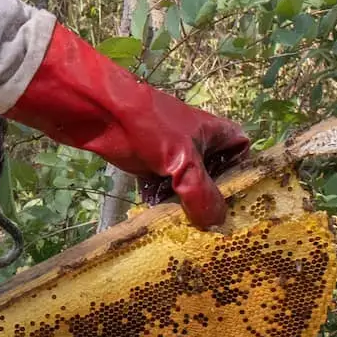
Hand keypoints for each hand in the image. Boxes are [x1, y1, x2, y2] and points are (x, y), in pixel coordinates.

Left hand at [6, 24, 248, 226]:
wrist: (95, 111)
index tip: (235, 198)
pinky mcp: (145, 162)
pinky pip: (160, 186)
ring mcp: (168, 152)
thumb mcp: (182, 162)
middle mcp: (194, 141)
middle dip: (208, 197)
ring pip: (184, 182)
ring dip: (182, 202)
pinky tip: (154, 214)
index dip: (241, 171)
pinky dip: (158, 198)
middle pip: (212, 173)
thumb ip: (202, 194)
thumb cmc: (146, 127)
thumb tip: (217, 224)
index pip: (241, 150)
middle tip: (208, 223)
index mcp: (212, 132)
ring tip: (181, 224)